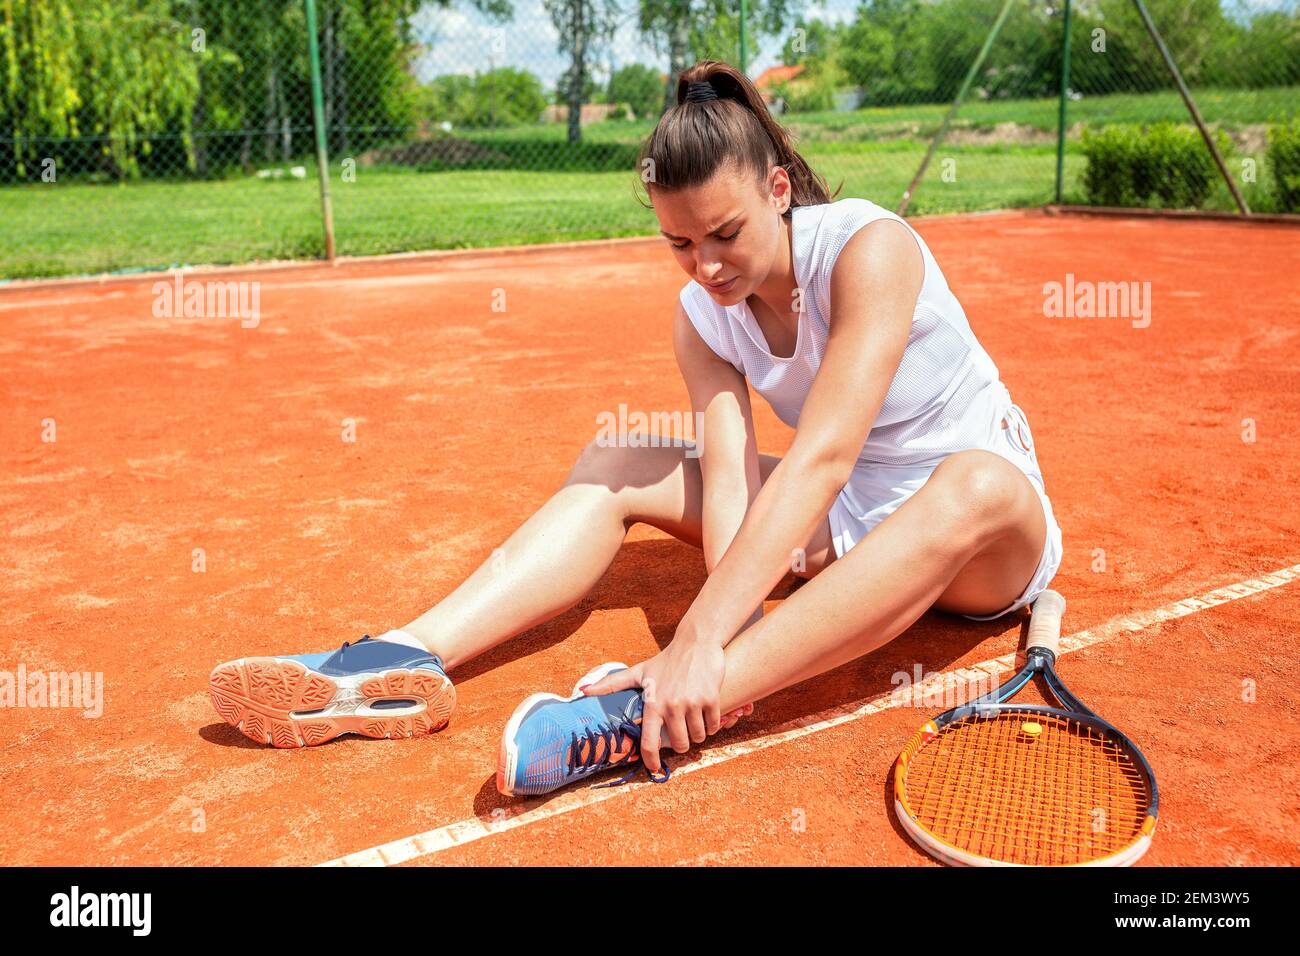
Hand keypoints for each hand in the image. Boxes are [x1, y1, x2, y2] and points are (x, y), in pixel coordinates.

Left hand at [581, 636, 748, 773]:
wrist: (696, 642)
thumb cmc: (666, 659)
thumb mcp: (639, 672)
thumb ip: (611, 684)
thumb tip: (583, 691)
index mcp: (653, 704)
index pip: (649, 742)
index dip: (651, 760)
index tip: (653, 769)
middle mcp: (672, 706)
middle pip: (680, 744)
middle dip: (682, 744)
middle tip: (682, 735)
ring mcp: (692, 703)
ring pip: (699, 737)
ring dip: (698, 734)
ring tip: (694, 723)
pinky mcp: (711, 699)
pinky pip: (714, 725)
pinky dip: (712, 725)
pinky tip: (707, 715)